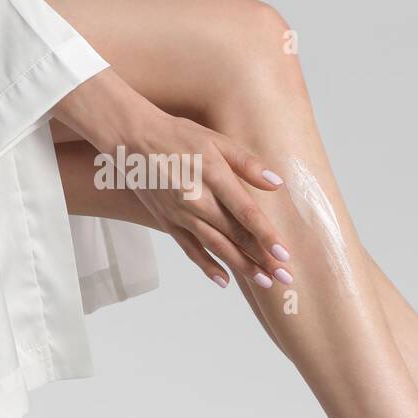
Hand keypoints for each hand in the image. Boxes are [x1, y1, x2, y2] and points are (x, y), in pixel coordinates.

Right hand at [54, 69, 291, 288]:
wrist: (131, 138)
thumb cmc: (178, 135)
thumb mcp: (215, 139)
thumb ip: (247, 163)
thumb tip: (277, 183)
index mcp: (213, 177)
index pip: (245, 213)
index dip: (266, 236)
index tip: (285, 255)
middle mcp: (197, 201)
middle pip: (235, 236)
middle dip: (262, 259)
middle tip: (285, 278)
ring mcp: (181, 214)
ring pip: (216, 247)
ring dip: (242, 266)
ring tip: (265, 282)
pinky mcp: (167, 221)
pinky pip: (190, 249)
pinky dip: (207, 266)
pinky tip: (224, 280)